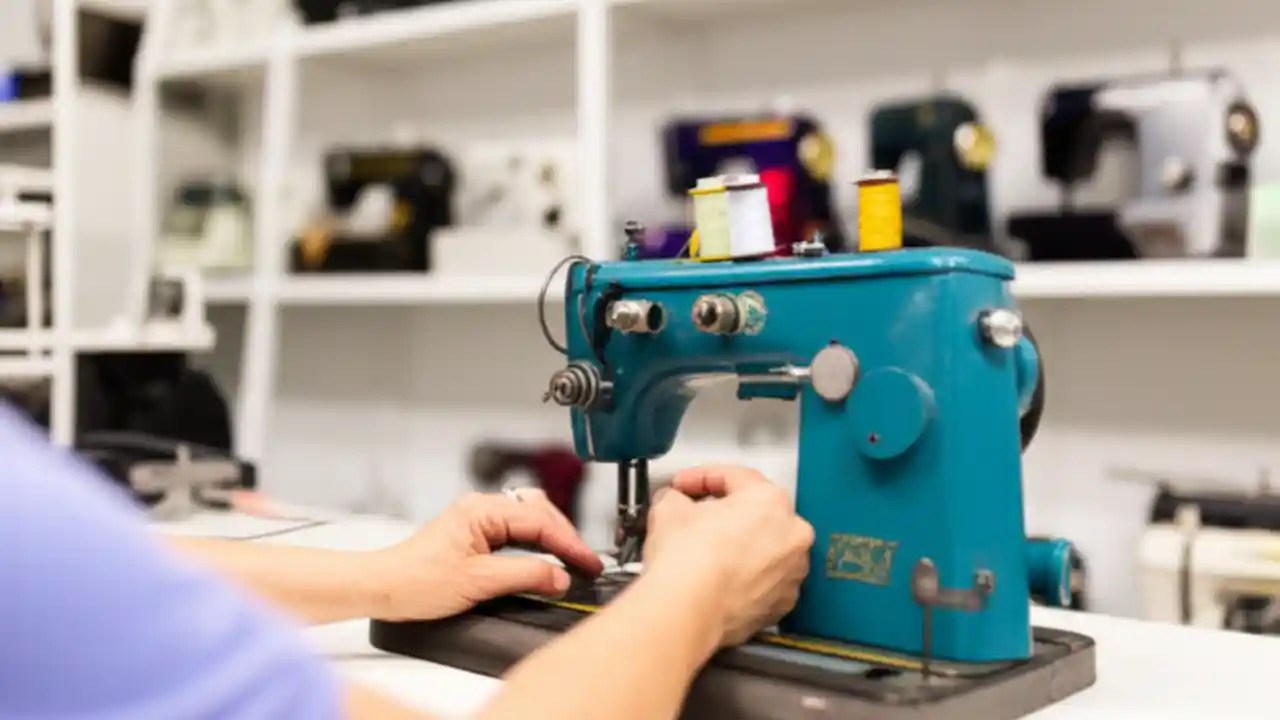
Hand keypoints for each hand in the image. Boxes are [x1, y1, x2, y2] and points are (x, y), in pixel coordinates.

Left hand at [370, 489, 604, 621]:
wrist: (382, 588)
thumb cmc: (416, 581)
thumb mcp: (478, 582)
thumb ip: (525, 576)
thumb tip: (559, 576)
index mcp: (482, 511)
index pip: (539, 521)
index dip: (568, 543)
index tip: (588, 563)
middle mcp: (480, 508)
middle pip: (538, 513)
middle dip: (564, 537)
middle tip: (586, 563)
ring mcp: (476, 519)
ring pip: (527, 518)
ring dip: (551, 537)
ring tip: (570, 559)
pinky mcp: (473, 534)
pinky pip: (514, 530)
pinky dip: (534, 542)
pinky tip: (543, 557)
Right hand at [643, 466, 813, 646]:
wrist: (686, 612)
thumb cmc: (687, 563)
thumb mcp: (669, 507)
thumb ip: (678, 497)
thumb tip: (676, 502)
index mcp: (771, 501)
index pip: (734, 477)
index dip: (700, 478)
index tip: (684, 487)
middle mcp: (792, 535)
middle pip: (755, 513)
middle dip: (725, 513)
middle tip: (694, 517)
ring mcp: (791, 573)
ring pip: (763, 549)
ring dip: (737, 546)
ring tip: (705, 552)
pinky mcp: (781, 604)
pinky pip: (763, 581)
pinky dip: (744, 578)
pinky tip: (717, 579)